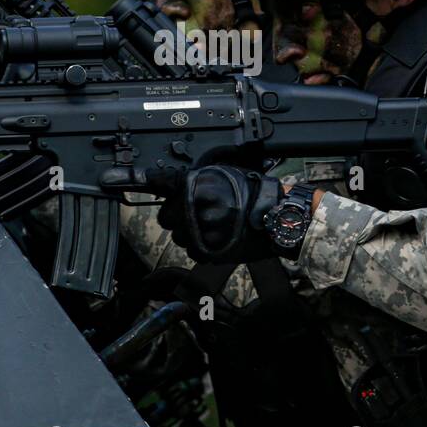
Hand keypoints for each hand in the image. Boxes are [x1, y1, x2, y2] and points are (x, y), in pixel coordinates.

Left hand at [144, 165, 280, 263]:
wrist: (276, 217)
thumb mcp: (220, 175)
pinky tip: (217, 236)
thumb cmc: (252, 193)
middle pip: (167, 217)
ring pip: (179, 236)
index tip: (149, 186)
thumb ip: (189, 179)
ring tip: (212, 224)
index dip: (159, 187)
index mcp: (197, 186)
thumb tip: (158, 179)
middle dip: (178, 215)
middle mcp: (195, 209)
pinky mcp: (208, 251)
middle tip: (197, 211)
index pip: (162, 185)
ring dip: (190, 232)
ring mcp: (201, 232)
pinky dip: (201, 246)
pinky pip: (192, 251)